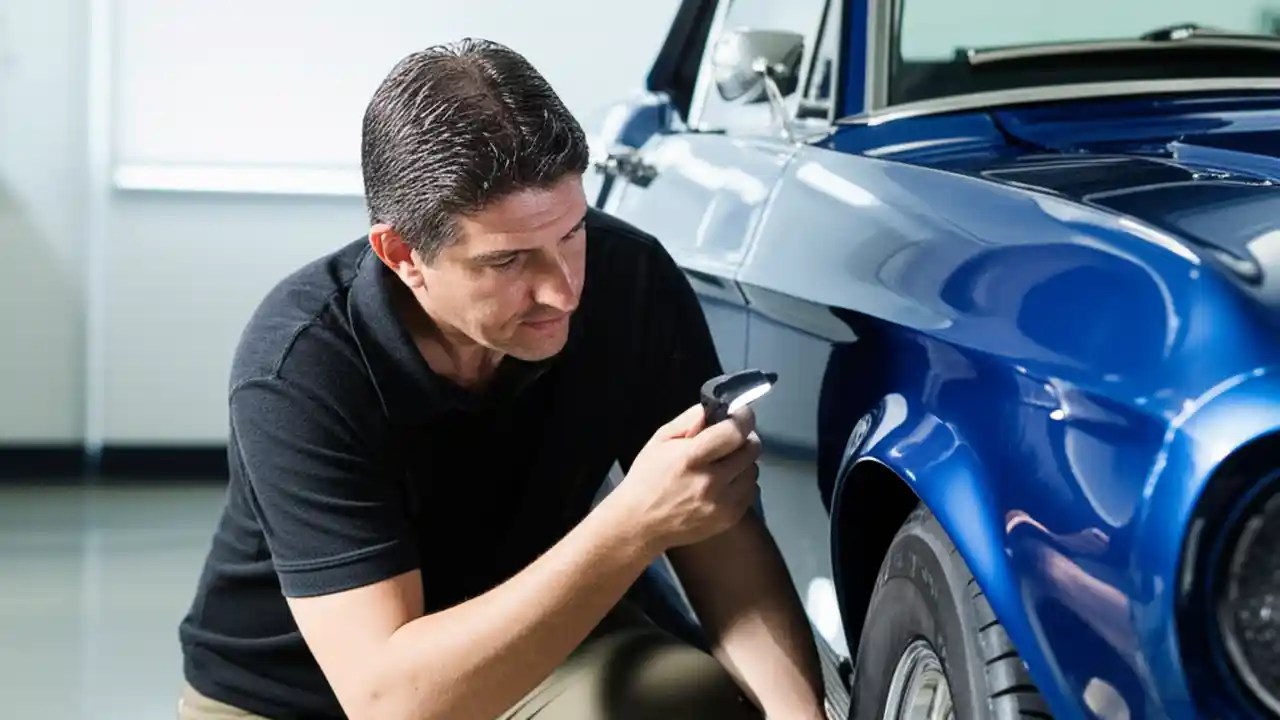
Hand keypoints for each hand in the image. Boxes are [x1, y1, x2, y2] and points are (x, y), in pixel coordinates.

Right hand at [609, 403, 761, 553]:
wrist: (640, 524)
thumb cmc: (647, 478)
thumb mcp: (660, 440)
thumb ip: (689, 420)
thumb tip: (715, 409)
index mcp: (691, 458)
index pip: (734, 432)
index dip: (743, 418)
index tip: (742, 414)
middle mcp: (711, 482)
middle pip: (751, 450)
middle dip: (744, 438)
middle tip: (732, 439)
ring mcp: (722, 503)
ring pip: (753, 471)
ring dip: (743, 463)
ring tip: (725, 464)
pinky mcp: (729, 519)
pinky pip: (750, 492)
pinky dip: (741, 483)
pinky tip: (724, 484)